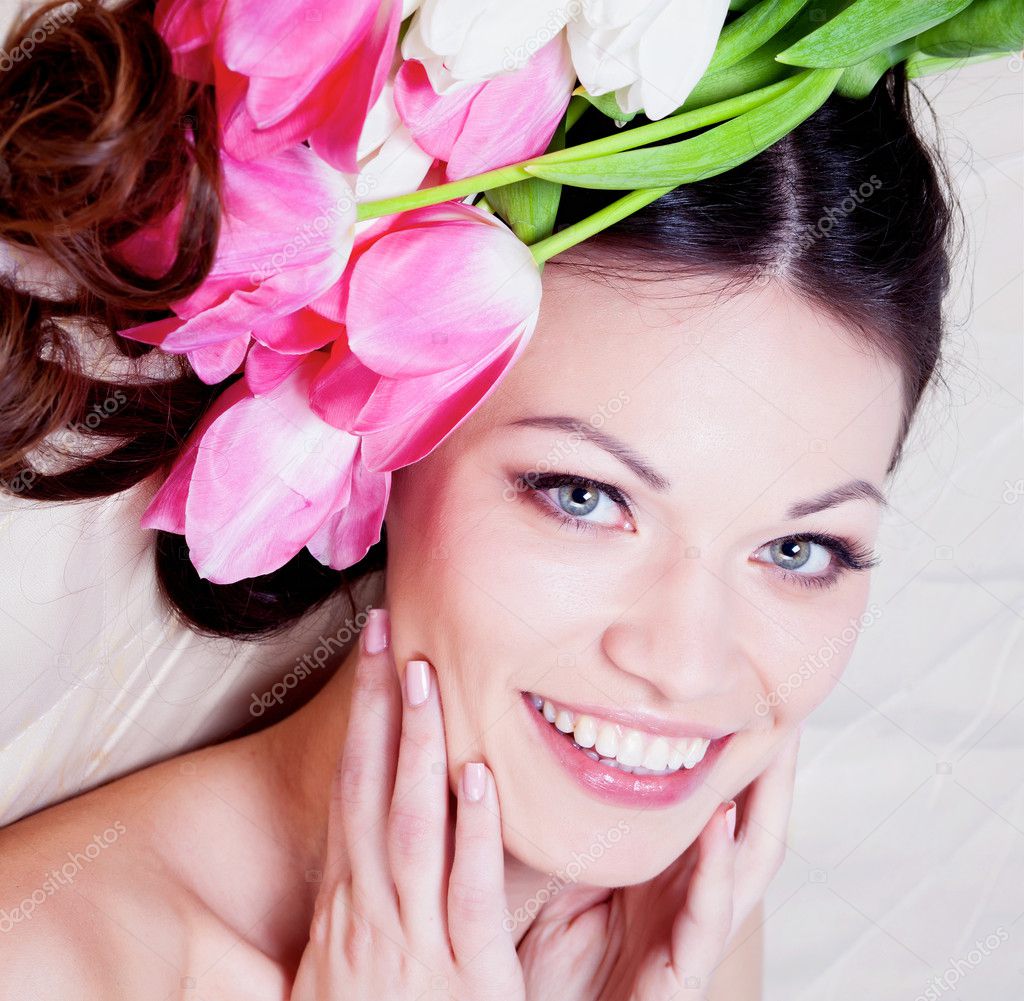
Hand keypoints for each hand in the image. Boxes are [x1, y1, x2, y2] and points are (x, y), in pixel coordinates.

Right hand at [289, 607, 525, 1000]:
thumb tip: (364, 854)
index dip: (361, 722)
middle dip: (377, 708)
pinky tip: (479, 777)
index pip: (352, 793)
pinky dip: (471, 833)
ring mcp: (414, 946)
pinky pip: (466, 895)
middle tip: (385, 631)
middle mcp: (372, 916)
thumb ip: (363, 911)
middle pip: (370, 791)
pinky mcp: (466, 981)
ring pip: (411, 828)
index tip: (370, 658)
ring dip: (416, 748)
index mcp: (350, 910)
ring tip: (423, 674)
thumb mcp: (348, 975)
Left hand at [517, 728, 801, 1000]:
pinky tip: (719, 820)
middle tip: (782, 706)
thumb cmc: (552, 953)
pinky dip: (715, 867)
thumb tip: (565, 738)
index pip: (720, 801)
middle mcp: (692, 894)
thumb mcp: (566, 867)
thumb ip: (578, 817)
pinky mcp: (684, 972)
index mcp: (672, 869)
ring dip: (763, 803)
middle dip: (771, 767)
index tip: (745, 691)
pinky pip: (708, 916)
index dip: (739, 753)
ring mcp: (694, 932)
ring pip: (748, 861)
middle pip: (752, 821)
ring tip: (771, 744)